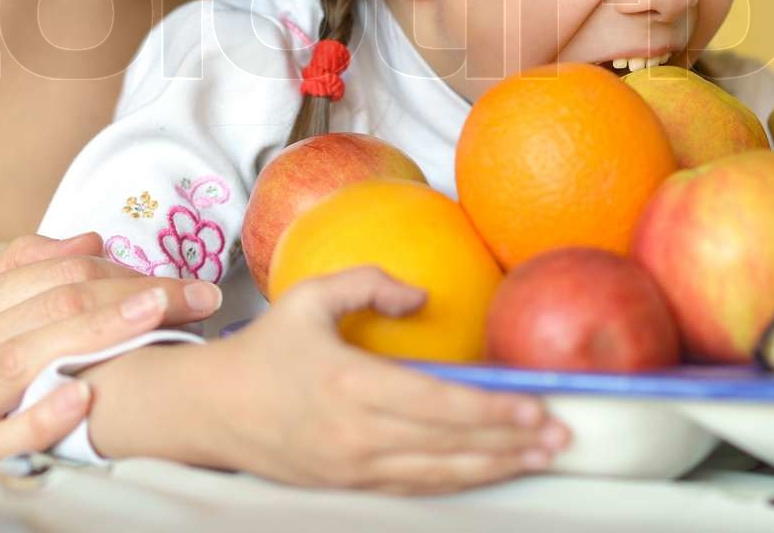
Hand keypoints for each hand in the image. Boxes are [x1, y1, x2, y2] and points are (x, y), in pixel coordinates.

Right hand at [0, 233, 221, 481]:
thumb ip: (22, 274)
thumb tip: (90, 239)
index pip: (50, 275)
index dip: (120, 270)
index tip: (180, 281)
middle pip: (48, 307)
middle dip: (130, 295)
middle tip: (194, 298)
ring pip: (24, 358)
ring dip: (98, 335)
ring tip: (156, 319)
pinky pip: (1, 438)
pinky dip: (41, 416)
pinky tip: (85, 397)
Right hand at [92, 266, 569, 493]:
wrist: (210, 411)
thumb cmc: (265, 349)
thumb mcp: (310, 296)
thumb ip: (368, 284)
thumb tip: (421, 297)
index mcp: (349, 382)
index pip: (438, 402)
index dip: (492, 408)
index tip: (537, 404)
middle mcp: (355, 433)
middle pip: (449, 445)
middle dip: (511, 442)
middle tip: (563, 436)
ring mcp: (352, 467)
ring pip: (439, 474)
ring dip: (496, 467)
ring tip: (542, 457)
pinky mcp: (348, 485)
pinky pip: (414, 489)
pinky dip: (459, 482)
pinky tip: (490, 471)